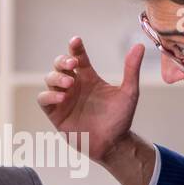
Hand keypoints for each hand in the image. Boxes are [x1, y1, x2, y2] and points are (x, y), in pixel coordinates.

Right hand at [36, 36, 143, 163]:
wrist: (113, 144)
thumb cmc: (120, 119)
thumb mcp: (129, 92)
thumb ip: (131, 70)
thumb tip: (139, 46)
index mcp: (89, 78)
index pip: (78, 57)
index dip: (75, 47)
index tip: (76, 41)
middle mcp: (74, 86)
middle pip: (59, 65)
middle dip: (62, 60)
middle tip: (72, 63)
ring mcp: (64, 99)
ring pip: (50, 79)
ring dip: (56, 77)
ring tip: (69, 82)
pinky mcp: (56, 114)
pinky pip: (44, 99)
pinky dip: (49, 95)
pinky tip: (61, 97)